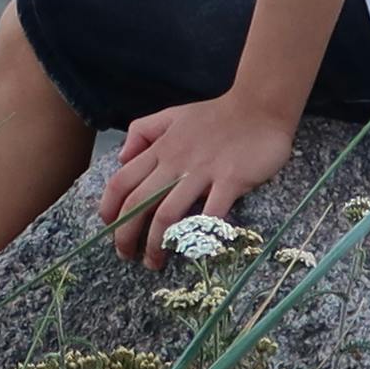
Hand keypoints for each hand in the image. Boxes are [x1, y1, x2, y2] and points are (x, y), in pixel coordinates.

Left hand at [98, 94, 300, 264]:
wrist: (260, 105)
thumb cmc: (217, 115)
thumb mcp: (172, 115)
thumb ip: (143, 131)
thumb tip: (122, 158)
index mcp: (160, 149)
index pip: (121, 182)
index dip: (109, 209)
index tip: (110, 228)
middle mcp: (175, 162)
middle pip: (138, 204)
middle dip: (126, 236)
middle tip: (126, 255)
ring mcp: (203, 171)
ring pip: (167, 214)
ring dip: (156, 244)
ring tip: (154, 262)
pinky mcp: (231, 179)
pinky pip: (211, 213)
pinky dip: (201, 235)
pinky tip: (195, 251)